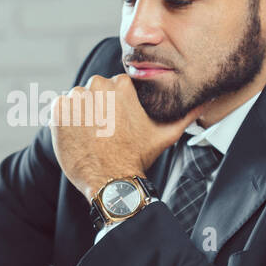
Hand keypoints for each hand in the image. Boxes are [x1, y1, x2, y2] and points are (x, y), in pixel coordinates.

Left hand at [50, 72, 204, 201]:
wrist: (111, 180)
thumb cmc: (138, 156)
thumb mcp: (167, 133)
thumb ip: (187, 113)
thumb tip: (207, 100)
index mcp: (122, 85)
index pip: (115, 86)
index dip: (116, 106)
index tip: (118, 123)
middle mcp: (97, 86)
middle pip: (95, 91)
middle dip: (99, 107)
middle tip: (106, 132)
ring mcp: (76, 98)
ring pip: (78, 99)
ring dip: (82, 114)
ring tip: (92, 136)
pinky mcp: (58, 111)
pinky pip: (60, 108)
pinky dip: (66, 120)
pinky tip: (79, 136)